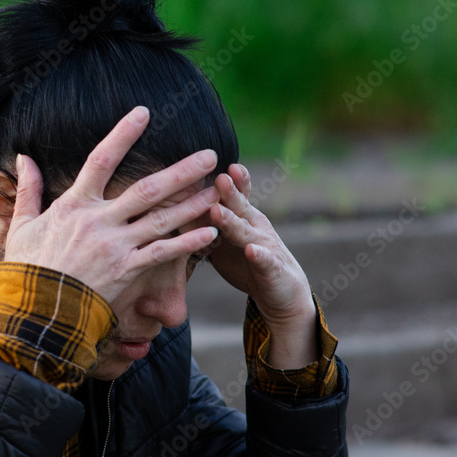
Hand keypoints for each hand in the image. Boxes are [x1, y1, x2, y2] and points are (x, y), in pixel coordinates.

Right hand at [2, 106, 220, 303]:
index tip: (144, 113)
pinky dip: (187, 243)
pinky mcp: (125, 271)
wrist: (34, 310)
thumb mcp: (22, 225)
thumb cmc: (26, 269)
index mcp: (74, 204)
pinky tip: (209, 232)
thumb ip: (28, 190)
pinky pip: (162, 254)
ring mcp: (115, 246)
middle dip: (181, 171)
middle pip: (147, 189)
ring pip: (161, 219)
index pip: (101, 160)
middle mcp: (99, 221)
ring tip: (217, 189)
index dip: (123, 134)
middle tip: (209, 154)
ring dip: (192, 203)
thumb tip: (22, 158)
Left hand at [207, 164, 318, 368]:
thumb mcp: (226, 240)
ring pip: (246, 232)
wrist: (282, 293)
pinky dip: (259, 256)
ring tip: (217, 211)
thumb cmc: (248, 262)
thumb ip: (207, 223)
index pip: (233, 195)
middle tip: (217, 177)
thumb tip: (173, 206)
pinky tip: (252, 251)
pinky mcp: (272, 270)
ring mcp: (265, 246)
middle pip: (240, 207)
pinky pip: (265, 261)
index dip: (224, 180)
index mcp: (243, 218)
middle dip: (229, 192)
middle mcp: (256, 227)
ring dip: (232, 221)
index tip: (206, 164)